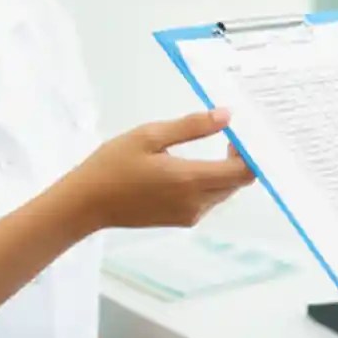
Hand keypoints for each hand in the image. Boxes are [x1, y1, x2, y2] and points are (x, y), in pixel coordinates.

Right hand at [63, 109, 256, 230]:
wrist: (87, 203)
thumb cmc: (113, 165)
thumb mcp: (150, 135)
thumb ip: (191, 126)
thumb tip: (227, 116)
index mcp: (190, 179)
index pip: (242, 173)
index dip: (250, 153)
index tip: (239, 133)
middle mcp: (195, 203)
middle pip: (237, 183)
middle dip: (238, 160)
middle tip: (226, 135)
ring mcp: (189, 215)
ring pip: (223, 192)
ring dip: (223, 172)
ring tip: (208, 147)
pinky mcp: (181, 221)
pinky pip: (208, 201)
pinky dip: (209, 183)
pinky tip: (190, 167)